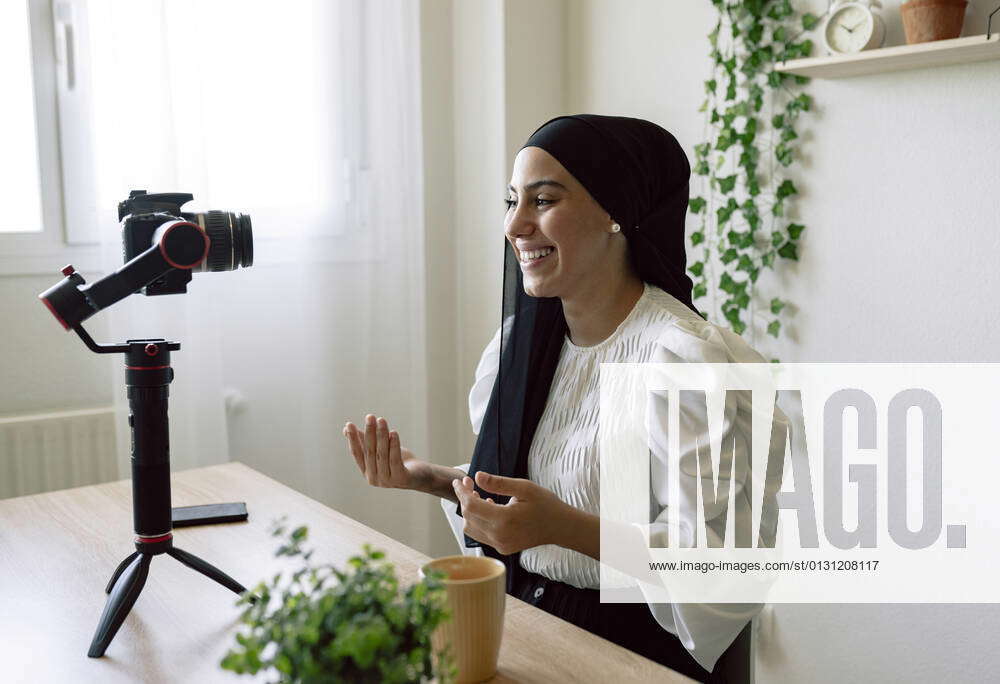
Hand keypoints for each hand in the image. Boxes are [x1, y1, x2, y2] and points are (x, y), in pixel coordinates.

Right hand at [343, 415, 430, 490]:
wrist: (422, 476)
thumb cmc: (400, 461)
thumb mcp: (381, 450)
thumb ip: (364, 441)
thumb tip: (346, 429)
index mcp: (367, 472)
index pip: (357, 454)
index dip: (353, 439)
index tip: (349, 424)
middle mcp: (374, 478)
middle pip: (370, 452)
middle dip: (369, 432)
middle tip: (370, 417)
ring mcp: (387, 481)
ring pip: (382, 454)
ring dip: (381, 435)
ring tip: (382, 420)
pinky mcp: (401, 478)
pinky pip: (395, 459)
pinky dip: (394, 445)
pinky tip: (393, 433)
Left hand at [452, 471, 569, 554]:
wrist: (560, 527)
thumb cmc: (545, 505)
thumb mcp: (525, 488)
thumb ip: (499, 483)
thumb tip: (478, 476)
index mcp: (504, 519)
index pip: (471, 505)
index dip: (462, 491)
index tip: (459, 480)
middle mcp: (499, 536)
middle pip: (468, 516)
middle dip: (464, 498)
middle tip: (469, 483)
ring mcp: (500, 544)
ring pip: (470, 528)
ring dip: (469, 511)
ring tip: (479, 495)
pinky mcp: (502, 548)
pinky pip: (481, 535)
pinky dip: (478, 521)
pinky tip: (489, 508)